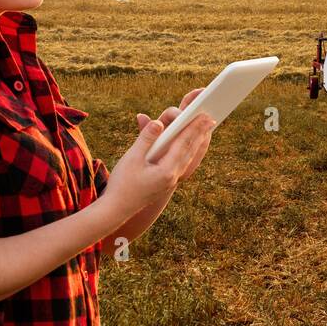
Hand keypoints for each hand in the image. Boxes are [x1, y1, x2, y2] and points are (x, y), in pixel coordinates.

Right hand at [104, 90, 214, 218]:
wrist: (116, 210)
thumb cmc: (122, 183)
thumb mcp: (132, 158)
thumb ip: (146, 138)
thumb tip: (158, 122)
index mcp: (166, 171)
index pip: (184, 144)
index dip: (194, 128)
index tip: (204, 116)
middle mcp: (173, 177)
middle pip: (190, 151)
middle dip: (200, 134)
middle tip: (211, 119)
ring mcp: (170, 182)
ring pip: (188, 159)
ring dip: (196, 143)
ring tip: (205, 131)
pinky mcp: (166, 184)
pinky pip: (183, 165)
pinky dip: (188, 153)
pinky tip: (189, 149)